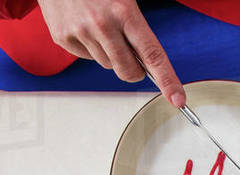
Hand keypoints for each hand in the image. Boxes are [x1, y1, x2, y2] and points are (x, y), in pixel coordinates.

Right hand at [37, 0, 184, 105]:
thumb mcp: (124, 0)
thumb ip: (137, 29)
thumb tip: (147, 62)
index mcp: (124, 12)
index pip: (152, 55)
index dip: (167, 80)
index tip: (177, 99)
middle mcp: (102, 24)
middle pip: (128, 71)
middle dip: (134, 69)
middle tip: (130, 52)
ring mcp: (80, 32)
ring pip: (107, 65)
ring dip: (109, 53)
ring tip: (99, 26)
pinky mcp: (62, 37)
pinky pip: (86, 57)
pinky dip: (89, 46)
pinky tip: (83, 25)